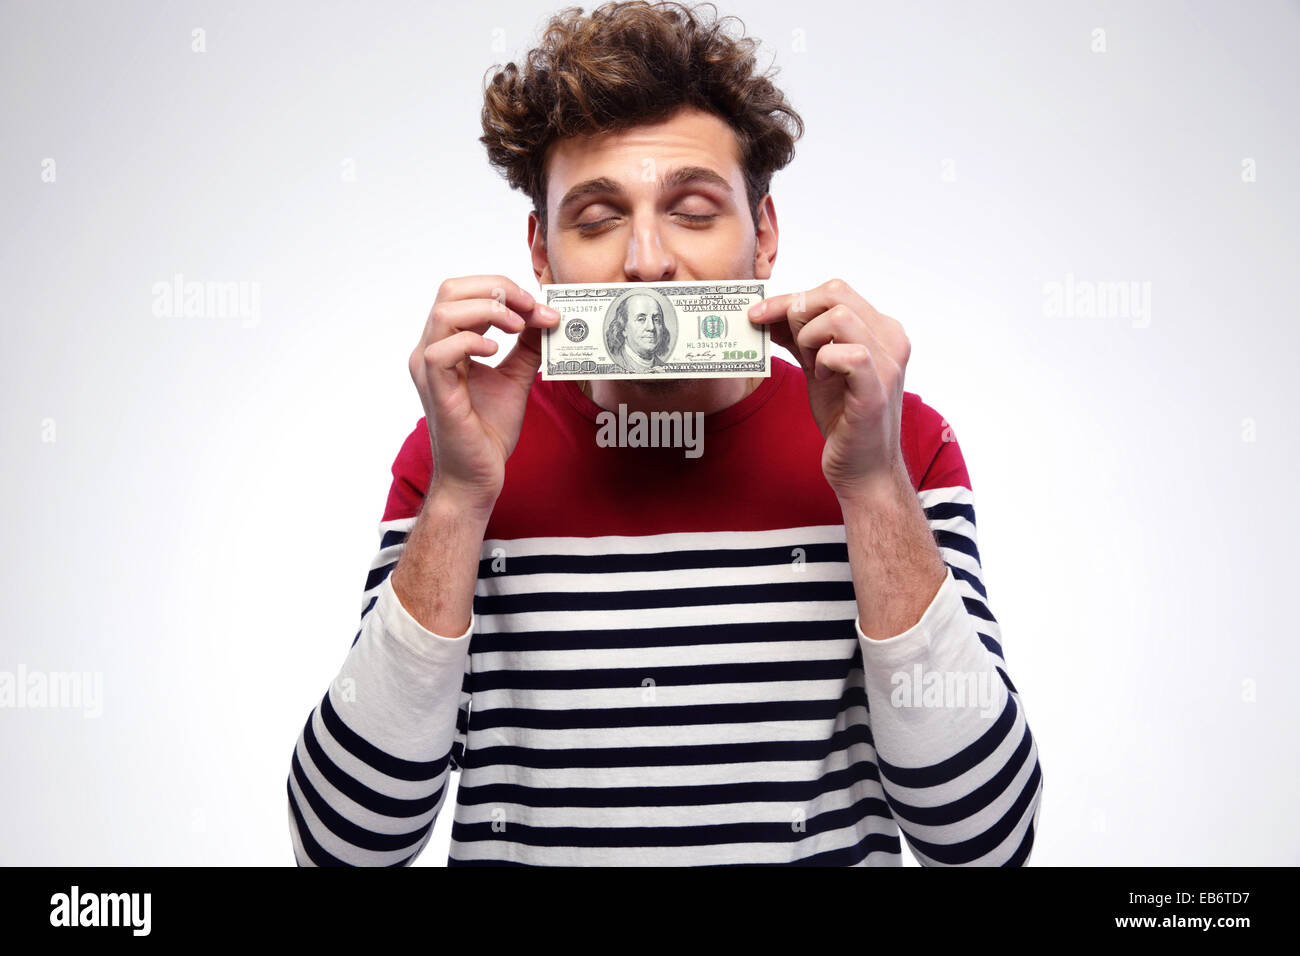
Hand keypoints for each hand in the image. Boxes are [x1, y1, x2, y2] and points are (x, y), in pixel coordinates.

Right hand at [408, 275, 559, 511]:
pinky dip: (472, 340)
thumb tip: (546, 315)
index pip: (464, 291)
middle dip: (497, 288)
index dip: (502, 288)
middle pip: (450, 289)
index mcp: (446, 343)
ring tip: (517, 326)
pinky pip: (441, 350)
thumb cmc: (489, 430)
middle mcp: (430, 350)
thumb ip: (527, 345)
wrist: (478, 475)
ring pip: (444, 312)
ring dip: (489, 310)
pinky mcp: (436, 390)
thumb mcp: (515, 377)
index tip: (538, 305)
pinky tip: (496, 351)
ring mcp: (429, 369)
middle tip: (530, 306)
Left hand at [748, 278, 910, 498]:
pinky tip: (822, 379)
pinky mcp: (877, 389)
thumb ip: (801, 339)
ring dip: (810, 338)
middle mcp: (891, 339)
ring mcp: (888, 363)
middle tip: (785, 343)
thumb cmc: (844, 418)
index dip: (792, 298)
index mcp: (880, 329)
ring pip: (840, 316)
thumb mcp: (818, 368)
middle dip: (795, 312)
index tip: (759, 313)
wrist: (862, 468)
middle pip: (835, 293)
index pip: (834, 291)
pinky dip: (824, 361)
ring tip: (812, 365)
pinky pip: (848, 353)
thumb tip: (768, 313)